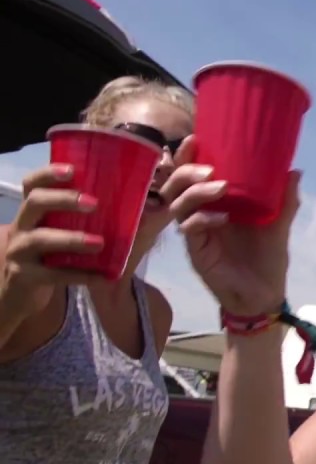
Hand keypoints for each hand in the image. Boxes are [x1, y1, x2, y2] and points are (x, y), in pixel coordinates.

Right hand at [1, 164, 106, 313]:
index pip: (33, 184)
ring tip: (99, 243)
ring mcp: (19, 251)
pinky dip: (81, 275)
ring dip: (72, 238)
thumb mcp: (63, 233)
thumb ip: (90, 219)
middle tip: (93, 203)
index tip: (72, 170)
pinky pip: (53, 274)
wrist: (24, 294)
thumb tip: (148, 205)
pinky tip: (103, 277)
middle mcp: (21, 226)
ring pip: (40, 239)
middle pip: (35, 203)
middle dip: (63, 200)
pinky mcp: (24, 276)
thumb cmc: (52, 256)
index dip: (48, 174)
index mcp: (33, 211)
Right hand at [160, 137, 299, 316]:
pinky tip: (221, 219)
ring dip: (195, 191)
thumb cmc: (267, 258)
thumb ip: (285, 199)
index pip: (192, 173)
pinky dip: (201, 219)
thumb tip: (295, 170)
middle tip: (209, 168)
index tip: (196, 138)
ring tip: (220, 187)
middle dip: (186, 170)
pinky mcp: (196, 251)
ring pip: (177, 203)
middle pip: (175, 184)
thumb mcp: (279, 225)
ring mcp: (196, 232)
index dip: (188, 156)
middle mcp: (201, 213)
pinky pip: (188, 229)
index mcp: (217, 202)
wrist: (264, 293)